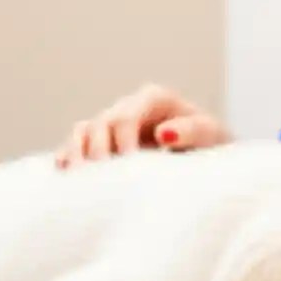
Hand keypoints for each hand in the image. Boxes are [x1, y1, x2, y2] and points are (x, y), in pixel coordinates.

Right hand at [55, 84, 229, 168]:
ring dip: (76, 155)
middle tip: (100, 182)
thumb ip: (192, 131)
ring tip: (78, 181)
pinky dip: (68, 159)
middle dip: (97, 153)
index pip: (125, 117)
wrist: (208, 158)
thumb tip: (164, 133)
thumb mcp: (211, 135)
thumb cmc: (212, 144)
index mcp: (153, 99)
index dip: (121, 143)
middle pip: (100, 124)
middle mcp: (128, 107)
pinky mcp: (102, 144)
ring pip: (82, 132)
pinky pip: (76, 147)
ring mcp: (112, 125)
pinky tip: (68, 178)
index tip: (127, 169)